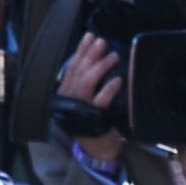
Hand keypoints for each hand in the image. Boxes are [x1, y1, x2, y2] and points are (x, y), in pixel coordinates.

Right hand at [56, 34, 125, 172]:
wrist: (96, 148)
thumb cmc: (93, 120)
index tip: (90, 36)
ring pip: (87, 81)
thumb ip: (87, 81)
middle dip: (91, 54)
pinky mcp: (94, 118)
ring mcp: (81, 107)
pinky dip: (109, 89)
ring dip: (101, 66)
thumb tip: (96, 56)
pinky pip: (101, 100)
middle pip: (79, 70)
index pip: (73, 66)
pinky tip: (118, 80)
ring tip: (114, 57)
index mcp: (67, 91)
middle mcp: (70, 97)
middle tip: (103, 42)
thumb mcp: (86, 99)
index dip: (81, 50)